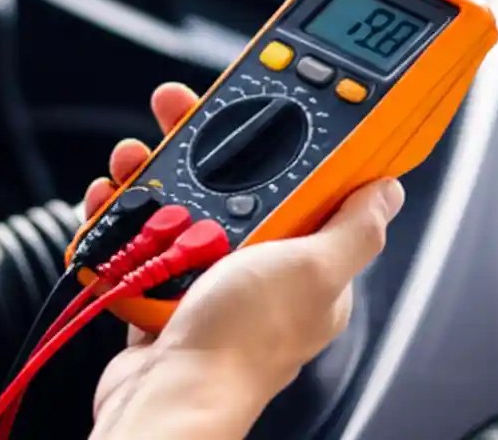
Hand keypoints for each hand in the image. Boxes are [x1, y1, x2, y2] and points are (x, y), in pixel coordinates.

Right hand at [82, 83, 404, 439]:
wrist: (168, 394)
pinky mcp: (159, 291)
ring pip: (178, 206)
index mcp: (306, 264)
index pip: (303, 185)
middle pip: (230, 184)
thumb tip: (388, 192)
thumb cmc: (239, 343)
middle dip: (198, 146)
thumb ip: (355, 230)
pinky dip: (119, 218)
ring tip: (130, 163)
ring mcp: (205, 279)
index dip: (280, 139)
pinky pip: (138, 239)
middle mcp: (256, 270)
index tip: (257, 104)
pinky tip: (109, 204)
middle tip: (174, 115)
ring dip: (149, 176)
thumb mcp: (313, 272)